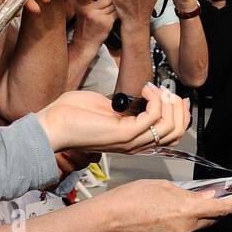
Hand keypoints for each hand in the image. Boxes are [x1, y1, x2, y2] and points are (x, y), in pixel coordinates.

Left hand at [36, 83, 187, 153]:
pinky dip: (154, 99)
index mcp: (133, 138)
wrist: (52, 126)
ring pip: (169, 127)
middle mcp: (136, 142)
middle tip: (166, 92)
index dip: (180, 115)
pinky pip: (153, 116)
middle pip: (176, 133)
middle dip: (178, 108)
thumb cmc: (71, 116)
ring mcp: (131, 140)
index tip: (174, 96)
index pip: (171, 134)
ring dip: (168, 103)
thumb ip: (126, 104)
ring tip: (155, 90)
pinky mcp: (124, 134)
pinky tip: (145, 89)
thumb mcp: (107, 106)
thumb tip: (140, 94)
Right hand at [75, 0, 117, 44]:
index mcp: (81, 5)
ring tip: (111, 9)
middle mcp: (88, 10)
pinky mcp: (106, 22)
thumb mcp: (82, 11)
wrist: (85, 42)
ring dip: (115, 6)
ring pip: (113, 5)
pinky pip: (116, 13)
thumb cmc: (85, 25)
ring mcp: (98, 17)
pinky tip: (113, 15)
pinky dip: (117, 13)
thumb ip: (90, 1)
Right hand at [93, 178, 231, 231]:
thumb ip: (187, 193)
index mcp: (186, 211)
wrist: (105, 221)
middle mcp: (183, 229)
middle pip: (208, 218)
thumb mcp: (162, 186)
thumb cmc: (130, 199)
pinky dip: (174, 223)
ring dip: (189, 214)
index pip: (221, 209)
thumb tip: (204, 198)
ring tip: (169, 202)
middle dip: (212, 208)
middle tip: (210, 195)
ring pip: (191, 225)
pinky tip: (158, 214)